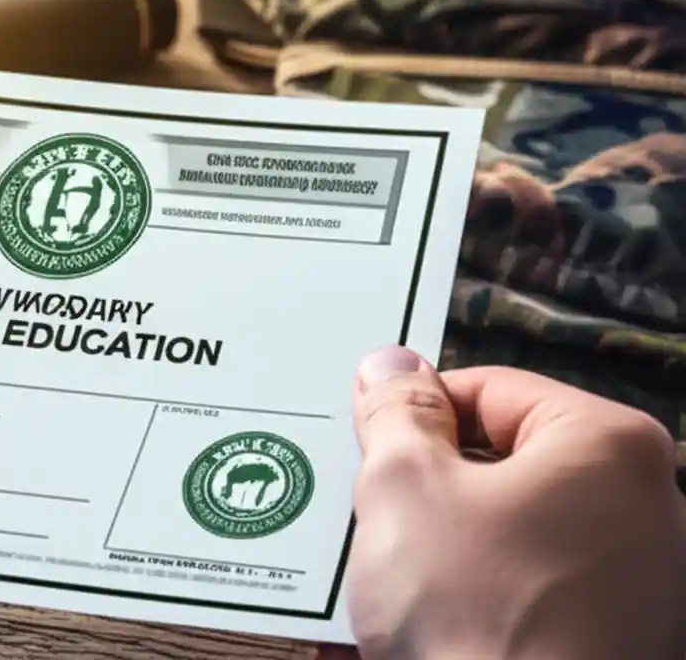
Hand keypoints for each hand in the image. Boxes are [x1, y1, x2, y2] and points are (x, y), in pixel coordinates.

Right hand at [323, 346, 685, 659]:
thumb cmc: (475, 616)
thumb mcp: (404, 489)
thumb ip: (395, 414)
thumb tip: (392, 365)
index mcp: (604, 446)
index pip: (486, 389)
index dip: (410, 415)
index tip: (362, 450)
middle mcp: (637, 508)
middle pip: (494, 467)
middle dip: (414, 496)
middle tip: (359, 521)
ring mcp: (628, 584)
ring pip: (497, 540)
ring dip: (425, 558)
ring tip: (370, 587)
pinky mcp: (603, 641)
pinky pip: (513, 600)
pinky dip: (457, 609)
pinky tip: (397, 638)